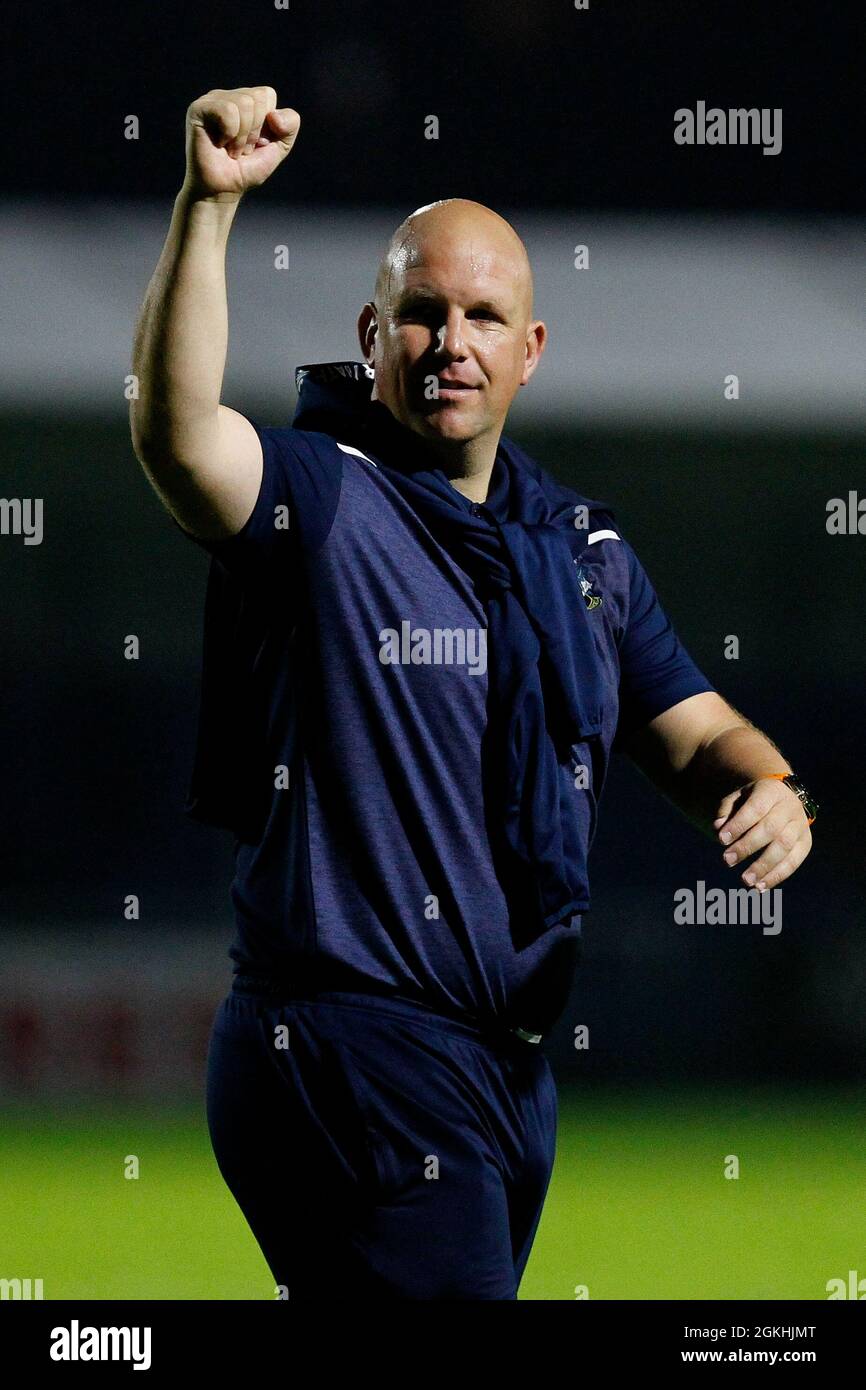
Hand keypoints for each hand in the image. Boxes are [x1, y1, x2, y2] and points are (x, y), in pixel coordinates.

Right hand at [182, 86, 300, 200]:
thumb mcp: (278, 148)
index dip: (266, 125)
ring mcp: (211, 100)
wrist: (223, 190)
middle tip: (240, 148)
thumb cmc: (246, 169)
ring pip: (244, 104)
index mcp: (245, 100)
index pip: (268, 94)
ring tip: (230, 149)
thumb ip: (290, 126)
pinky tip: (219, 143)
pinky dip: (230, 133)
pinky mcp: (198, 109)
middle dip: (255, 131)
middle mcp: (227, 96)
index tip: (254, 143)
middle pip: (257, 98)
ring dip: (242, 136)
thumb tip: (273, 115)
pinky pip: (228, 111)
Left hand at [713, 778, 812, 891]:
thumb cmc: (752, 801)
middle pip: (771, 829)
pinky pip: (794, 862)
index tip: (721, 840)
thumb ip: (726, 811)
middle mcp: (790, 807)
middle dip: (747, 847)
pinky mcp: (806, 842)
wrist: (782, 799)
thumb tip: (717, 828)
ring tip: (746, 881)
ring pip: (784, 847)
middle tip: (727, 861)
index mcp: (772, 791)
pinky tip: (760, 887)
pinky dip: (777, 876)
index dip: (739, 825)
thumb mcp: (738, 798)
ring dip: (764, 866)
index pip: (756, 808)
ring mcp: (801, 825)